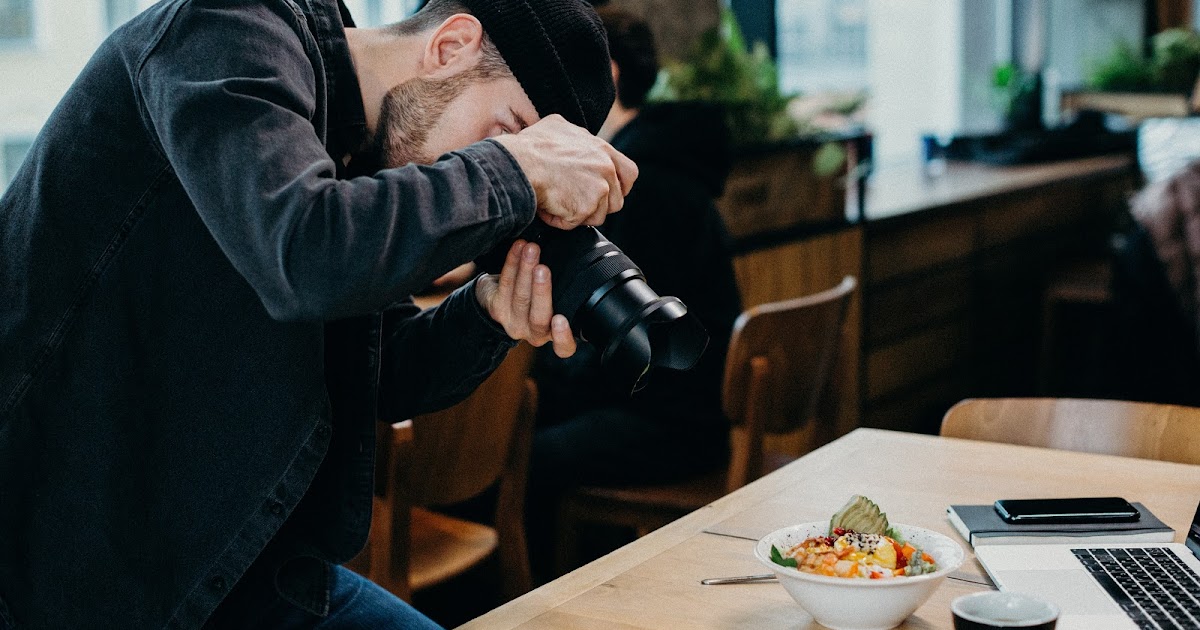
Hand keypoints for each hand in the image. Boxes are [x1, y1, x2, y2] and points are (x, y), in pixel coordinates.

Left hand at [475, 240, 576, 357]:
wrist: (502, 298)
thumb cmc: (538, 297)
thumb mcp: (558, 299)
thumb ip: (568, 292)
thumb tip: (584, 259)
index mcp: (555, 334)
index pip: (563, 347)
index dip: (562, 336)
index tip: (560, 319)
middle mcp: (535, 333)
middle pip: (538, 317)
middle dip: (541, 291)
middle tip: (543, 269)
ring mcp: (514, 324)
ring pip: (520, 298)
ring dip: (525, 270)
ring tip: (531, 249)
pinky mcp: (497, 310)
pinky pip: (505, 284)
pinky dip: (512, 262)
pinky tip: (518, 247)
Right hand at [493, 114, 637, 229]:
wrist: (519, 164)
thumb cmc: (530, 147)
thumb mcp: (557, 126)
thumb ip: (574, 137)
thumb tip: (570, 139)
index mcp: (602, 149)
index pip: (629, 173)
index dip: (619, 187)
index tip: (605, 192)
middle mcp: (605, 167)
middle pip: (617, 200)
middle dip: (598, 206)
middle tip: (575, 202)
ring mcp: (599, 187)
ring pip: (597, 215)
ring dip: (578, 214)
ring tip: (557, 201)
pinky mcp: (586, 206)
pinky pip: (577, 223)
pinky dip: (561, 220)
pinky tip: (548, 207)